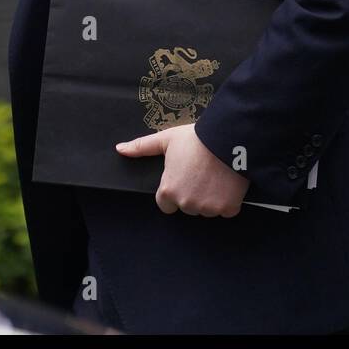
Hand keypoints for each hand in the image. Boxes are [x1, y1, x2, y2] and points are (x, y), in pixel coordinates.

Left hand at [116, 124, 249, 216]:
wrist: (228, 138)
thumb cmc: (195, 139)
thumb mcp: (166, 140)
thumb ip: (142, 147)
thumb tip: (120, 149)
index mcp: (169, 191)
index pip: (165, 204)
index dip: (173, 191)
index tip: (183, 179)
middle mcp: (186, 203)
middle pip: (187, 206)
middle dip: (193, 194)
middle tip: (201, 174)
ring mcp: (208, 208)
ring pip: (207, 209)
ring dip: (211, 198)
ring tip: (215, 176)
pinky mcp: (228, 208)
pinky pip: (227, 210)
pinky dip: (229, 200)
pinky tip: (228, 183)